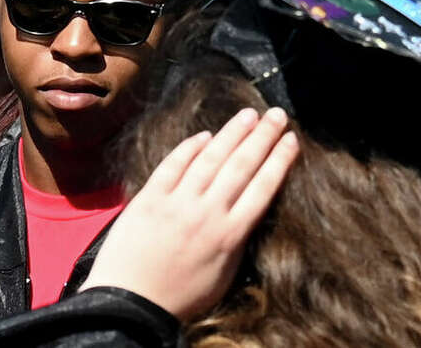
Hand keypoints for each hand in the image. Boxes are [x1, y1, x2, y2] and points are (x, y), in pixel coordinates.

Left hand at [82, 106, 299, 322]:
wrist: (128, 306)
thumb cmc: (181, 297)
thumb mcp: (225, 273)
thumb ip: (239, 239)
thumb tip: (253, 209)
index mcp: (230, 233)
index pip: (263, 186)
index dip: (280, 159)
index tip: (291, 138)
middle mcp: (208, 212)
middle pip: (242, 165)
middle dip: (263, 136)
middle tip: (277, 114)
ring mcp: (177, 203)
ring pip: (211, 158)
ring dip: (232, 133)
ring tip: (248, 115)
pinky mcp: (149, 199)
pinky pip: (173, 165)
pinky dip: (190, 147)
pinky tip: (205, 135)